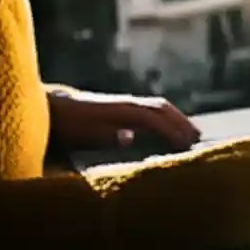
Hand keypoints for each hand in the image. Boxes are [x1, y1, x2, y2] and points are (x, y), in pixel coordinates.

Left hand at [48, 89, 200, 150]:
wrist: (51, 108)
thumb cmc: (68, 125)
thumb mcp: (84, 134)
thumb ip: (107, 136)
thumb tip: (131, 137)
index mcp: (123, 111)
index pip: (156, 120)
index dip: (173, 132)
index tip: (188, 146)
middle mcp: (128, 103)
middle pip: (162, 109)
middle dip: (182, 122)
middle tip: (198, 138)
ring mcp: (125, 103)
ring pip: (158, 106)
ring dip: (177, 118)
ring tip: (191, 132)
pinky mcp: (121, 106)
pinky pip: (151, 108)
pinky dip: (166, 116)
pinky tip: (168, 126)